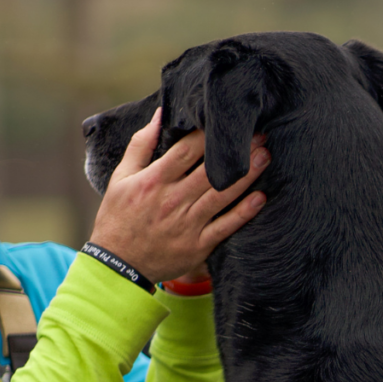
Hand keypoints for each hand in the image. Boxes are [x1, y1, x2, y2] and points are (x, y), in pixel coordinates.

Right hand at [89, 108, 267, 283]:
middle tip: (259, 134)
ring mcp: (187, 224)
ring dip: (246, 176)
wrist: (117, 266)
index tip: (226, 122)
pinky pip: (225, 226)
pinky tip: (261, 197)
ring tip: (265, 156)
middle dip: (236, 152)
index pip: (186, 151)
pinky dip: (244, 213)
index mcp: (153, 181)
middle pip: (210, 171)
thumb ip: (141, 145)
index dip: (209, 135)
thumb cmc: (119, 217)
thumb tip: (161, 115)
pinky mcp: (198, 245)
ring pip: (222, 195)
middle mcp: (172, 201)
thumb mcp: (120, 178)